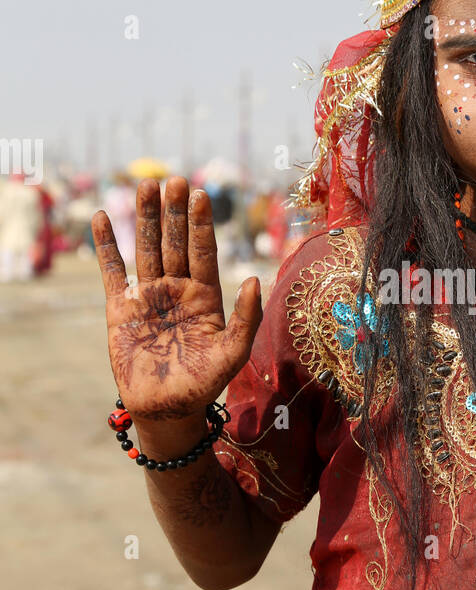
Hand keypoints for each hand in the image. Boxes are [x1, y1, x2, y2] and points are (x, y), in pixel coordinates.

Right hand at [91, 177, 262, 421]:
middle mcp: (176, 289)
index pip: (203, 251)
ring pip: (146, 248)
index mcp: (205, 295)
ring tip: (145, 186)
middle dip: (175, 212)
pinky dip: (107, 244)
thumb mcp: (233, 353)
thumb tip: (256, 278)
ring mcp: (148, 296)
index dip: (201, 224)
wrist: (166, 409)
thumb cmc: (204, 384)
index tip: (201, 195)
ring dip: (146, 218)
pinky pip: (112, 270)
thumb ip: (246, 317)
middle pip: (175, 242)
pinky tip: (105, 216)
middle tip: (175, 180)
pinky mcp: (120, 308)